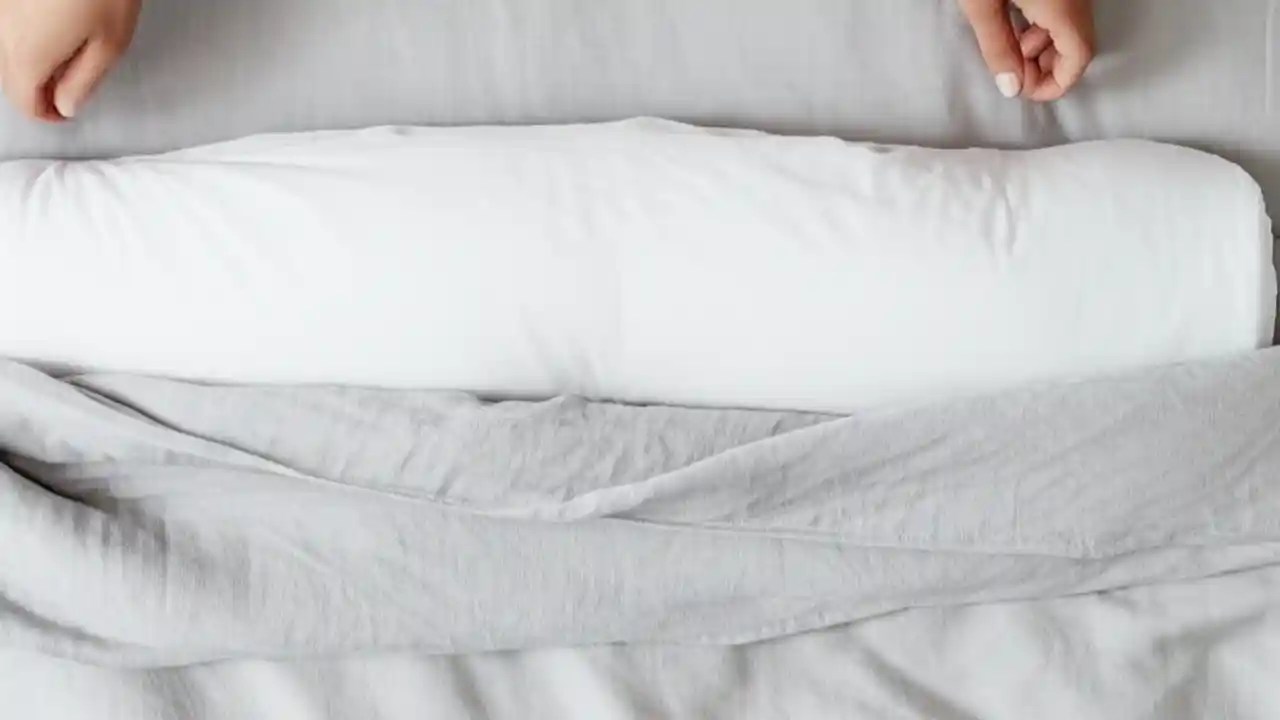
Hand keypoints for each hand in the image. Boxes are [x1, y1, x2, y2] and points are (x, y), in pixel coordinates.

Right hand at [0, 0, 141, 121]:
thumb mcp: (109, 45)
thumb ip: (84, 80)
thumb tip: (68, 105)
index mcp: (28, 55)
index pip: (25, 104)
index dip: (48, 115)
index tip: (64, 114)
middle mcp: (4, 33)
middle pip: (11, 80)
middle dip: (36, 93)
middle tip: (64, 94)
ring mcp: (1, 11)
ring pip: (6, 54)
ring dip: (29, 66)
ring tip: (62, 63)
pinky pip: (8, 30)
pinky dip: (25, 41)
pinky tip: (52, 31)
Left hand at [959, 0, 1094, 101]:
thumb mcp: (981, 5)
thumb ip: (997, 47)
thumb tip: (1011, 88)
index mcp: (1065, 6)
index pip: (1079, 57)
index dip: (1055, 83)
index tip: (1024, 92)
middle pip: (1077, 42)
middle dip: (1046, 65)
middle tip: (1010, 70)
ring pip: (1070, 25)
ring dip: (1042, 44)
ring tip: (1007, 43)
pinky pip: (1063, 7)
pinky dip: (1043, 22)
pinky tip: (1014, 20)